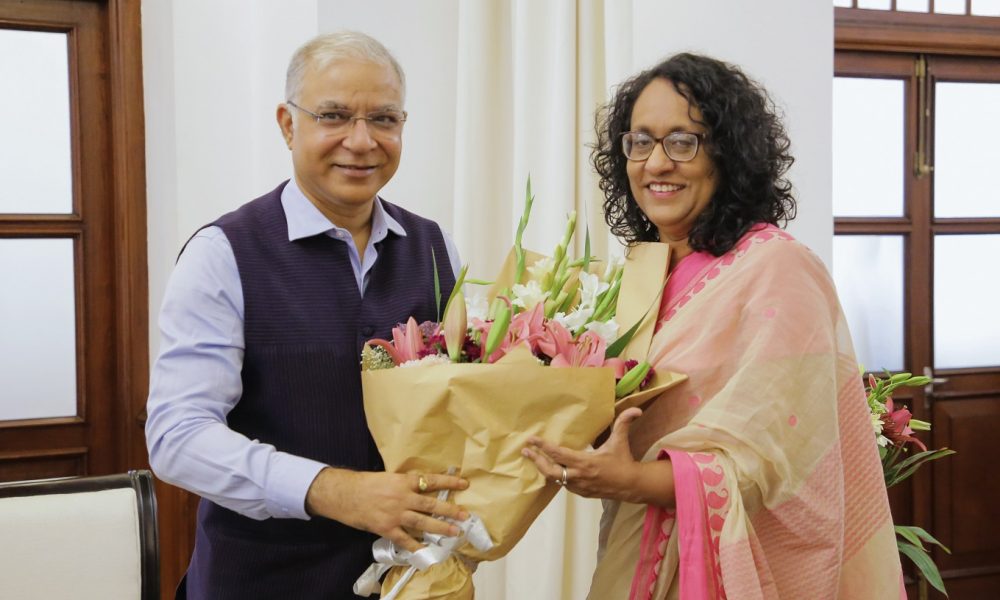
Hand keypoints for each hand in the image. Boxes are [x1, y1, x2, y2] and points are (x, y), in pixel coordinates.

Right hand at [305, 468, 469, 552]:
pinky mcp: (387, 528)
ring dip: (440, 527)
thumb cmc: (366, 483)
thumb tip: (422, 487)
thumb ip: (405, 484)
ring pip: (422, 522)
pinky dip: (416, 546)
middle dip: (449, 510)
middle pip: (431, 504)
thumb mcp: (389, 477)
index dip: (449, 483)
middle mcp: (403, 497)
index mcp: (404, 481)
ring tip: (454, 532)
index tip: (464, 484)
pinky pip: (405, 539)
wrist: (345, 494)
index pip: (431, 481)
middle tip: (465, 515)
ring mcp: (396, 514)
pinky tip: (426, 551)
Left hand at [522, 408, 673, 505]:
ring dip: (544, 469)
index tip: (531, 439)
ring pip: (555, 479)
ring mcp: (579, 486)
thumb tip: (635, 409)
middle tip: (525, 451)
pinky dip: (556, 476)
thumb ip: (624, 422)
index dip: (543, 446)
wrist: (631, 486)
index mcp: (585, 462)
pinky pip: (563, 485)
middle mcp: (579, 475)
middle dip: (536, 460)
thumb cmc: (623, 461)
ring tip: (534, 458)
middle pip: (550, 471)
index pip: (558, 454)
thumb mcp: (621, 441)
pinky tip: (551, 469)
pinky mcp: (581, 493)